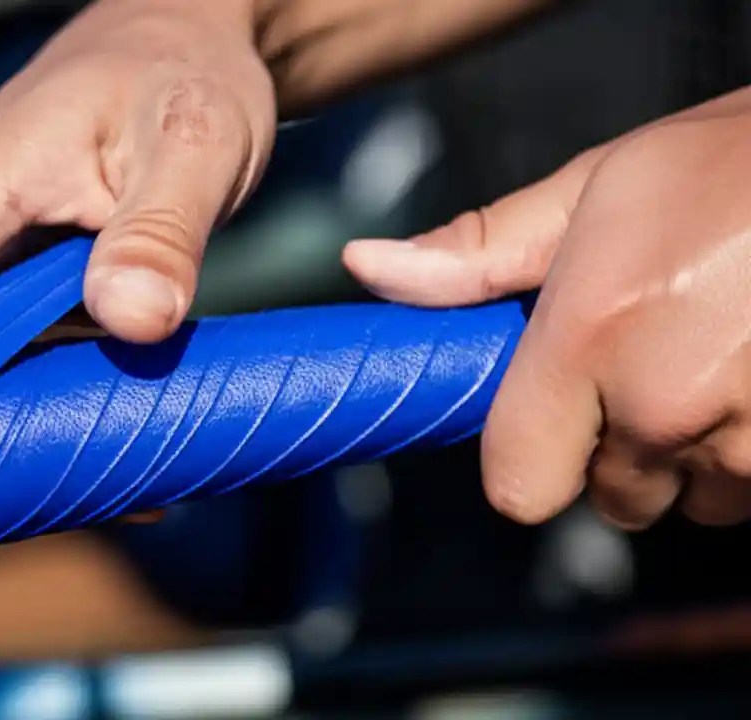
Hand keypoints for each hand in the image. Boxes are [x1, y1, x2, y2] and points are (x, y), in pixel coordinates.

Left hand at [345, 86, 750, 528]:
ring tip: (717, 359)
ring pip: (697, 500)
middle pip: (611, 500)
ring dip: (699, 455)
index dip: (527, 456)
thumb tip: (369, 267)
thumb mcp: (593, 188)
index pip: (518, 486)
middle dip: (621, 450)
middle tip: (652, 364)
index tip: (546, 416)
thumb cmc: (731, 164)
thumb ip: (479, 251)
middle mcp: (666, 405)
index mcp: (590, 339)